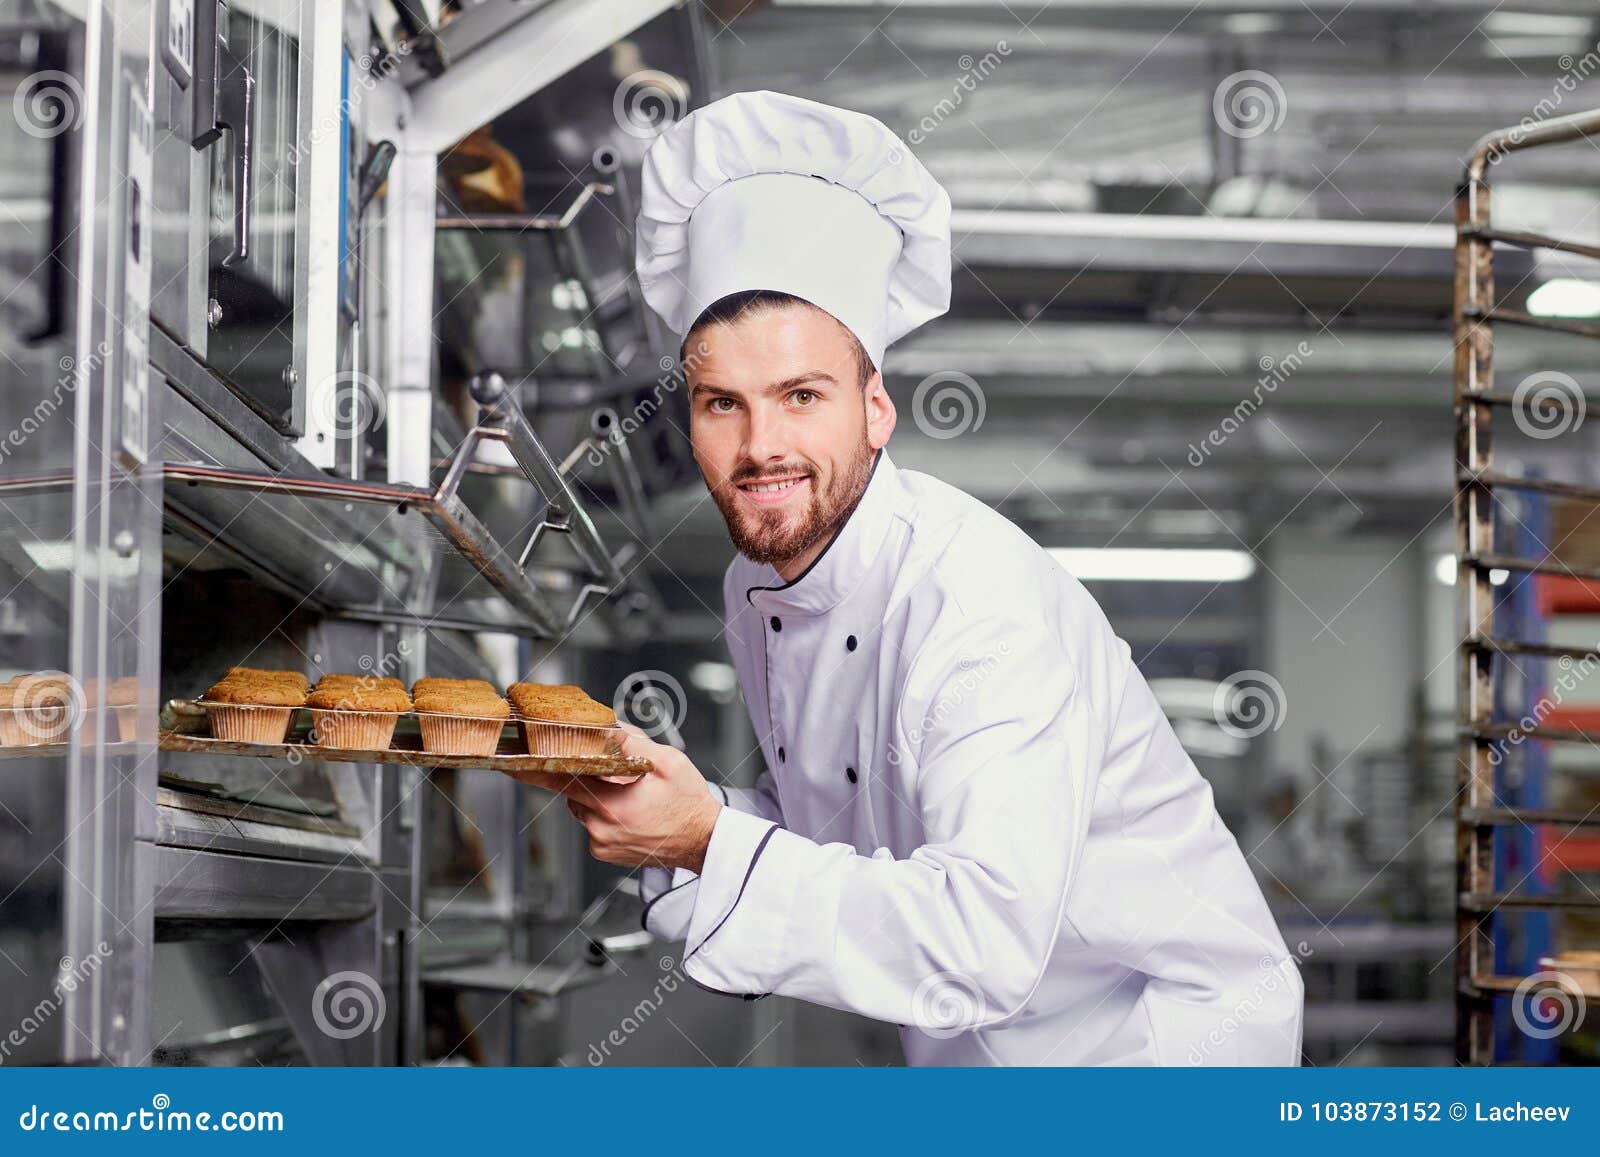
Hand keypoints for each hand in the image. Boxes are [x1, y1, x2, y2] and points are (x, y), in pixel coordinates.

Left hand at [508, 724, 721, 871]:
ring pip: (580, 807)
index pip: (561, 777)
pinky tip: (628, 812)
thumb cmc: (688, 803)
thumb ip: (632, 743)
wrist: (702, 842)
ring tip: (627, 794)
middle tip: (606, 771)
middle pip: (571, 789)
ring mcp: (600, 841)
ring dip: (593, 795)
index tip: (509, 762)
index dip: (534, 767)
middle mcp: (601, 823)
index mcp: (612, 799)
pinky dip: (601, 814)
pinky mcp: (602, 852)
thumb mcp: (667, 762)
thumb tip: (607, 728)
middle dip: (582, 775)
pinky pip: (590, 825)